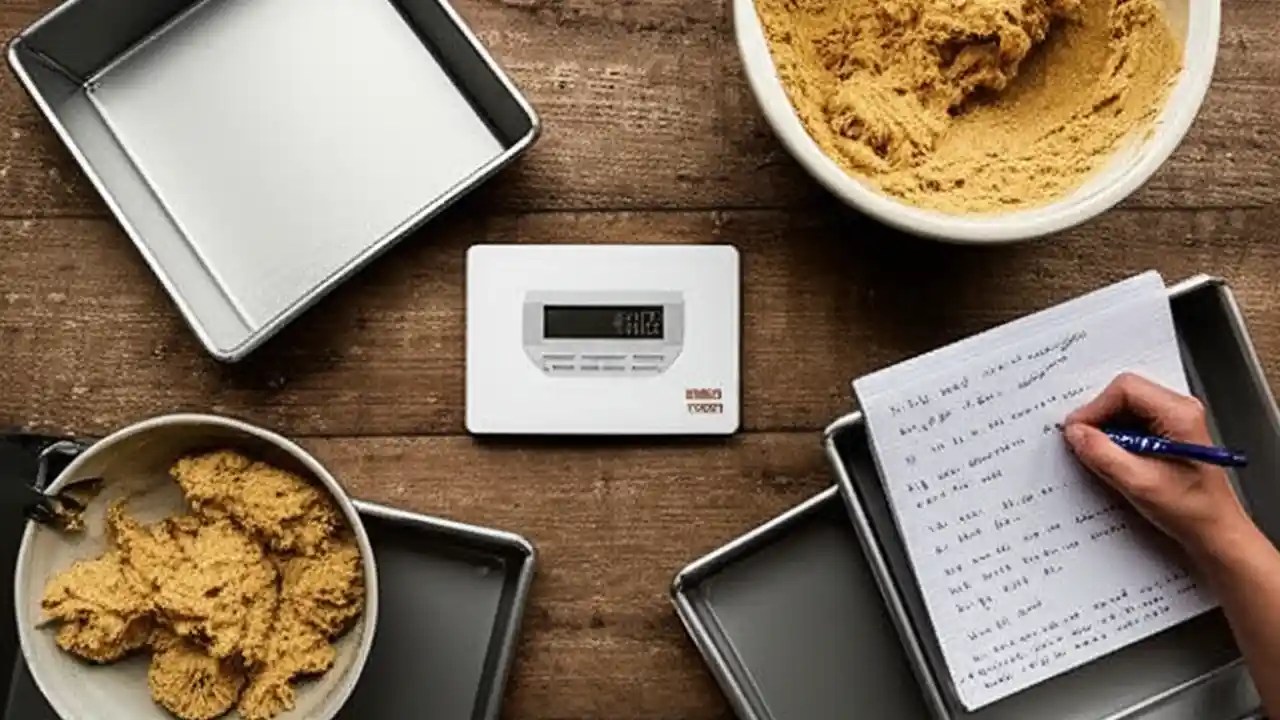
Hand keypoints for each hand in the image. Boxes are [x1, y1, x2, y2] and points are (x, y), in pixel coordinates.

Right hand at [1063, 373, 1254, 560]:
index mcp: (1180, 414)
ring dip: (1106, 431)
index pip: (1125, 389)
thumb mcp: (1139, 484)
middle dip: (1099, 419)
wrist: (1214, 532)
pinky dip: (1115, 439)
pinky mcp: (1166, 433)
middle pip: (1123, 395)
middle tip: (1085, 444)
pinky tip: (1115, 461)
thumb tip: (1076, 433)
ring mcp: (1173, 420)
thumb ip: (1103, 455)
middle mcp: (1179, 410)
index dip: (1095, 408)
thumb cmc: (1193, 510)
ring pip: (1124, 409)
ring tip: (1103, 457)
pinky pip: (1130, 423)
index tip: (1077, 432)